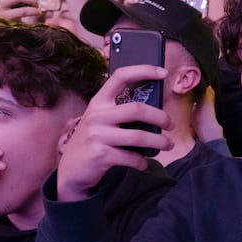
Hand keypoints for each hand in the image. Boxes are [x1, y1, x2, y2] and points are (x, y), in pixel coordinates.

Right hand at [55, 63, 171, 200]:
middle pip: (137, 109)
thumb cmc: (93, 142)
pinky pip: (132, 157)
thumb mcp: (100, 121)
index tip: (163, 72)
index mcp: (99, 102)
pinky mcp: (100, 155)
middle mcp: (96, 116)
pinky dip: (142, 161)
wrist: (71, 171)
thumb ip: (119, 112)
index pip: (120, 77)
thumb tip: (155, 111)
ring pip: (139, 136)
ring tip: (167, 145)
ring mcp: (97, 135)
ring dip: (159, 142)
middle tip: (171, 125)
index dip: (143, 70)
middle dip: (161, 117)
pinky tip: (143, 163)